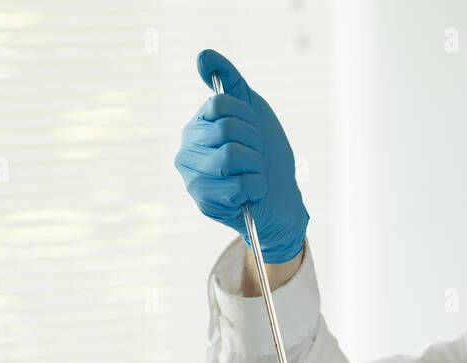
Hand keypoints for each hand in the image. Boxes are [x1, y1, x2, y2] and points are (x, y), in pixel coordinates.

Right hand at [174, 49, 308, 263]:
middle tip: (256, 158)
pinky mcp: (204, 203)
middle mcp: (186, 151)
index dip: (247, 117)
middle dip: (255, 143)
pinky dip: (256, 188)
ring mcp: (192, 178)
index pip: (220, 103)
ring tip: (254, 175)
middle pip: (226, 128)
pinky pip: (238, 185)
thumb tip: (202, 54)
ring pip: (230, 156)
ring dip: (256, 166)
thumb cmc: (266, 156)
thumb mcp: (252, 110)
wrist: (280, 201)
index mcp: (196, 126)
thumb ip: (229, 80)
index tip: (253, 132)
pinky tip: (251, 195)